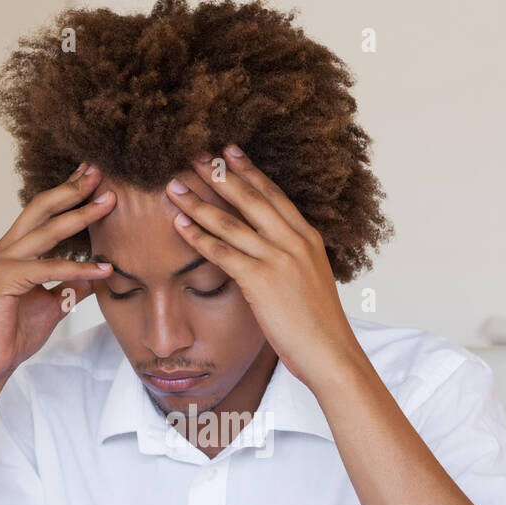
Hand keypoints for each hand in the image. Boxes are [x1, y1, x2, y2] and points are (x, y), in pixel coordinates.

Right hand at [0, 163, 116, 388]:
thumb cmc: (14, 331)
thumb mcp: (54, 303)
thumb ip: (72, 286)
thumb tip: (98, 276)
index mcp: (17, 248)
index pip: (45, 211)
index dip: (69, 191)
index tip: (94, 175)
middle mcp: (8, 248)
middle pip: (44, 207)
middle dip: (74, 189)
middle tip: (102, 173)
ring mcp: (4, 262)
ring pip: (47, 231)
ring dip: (81, 216)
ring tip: (110, 204)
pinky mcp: (5, 281)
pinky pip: (48, 269)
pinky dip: (78, 269)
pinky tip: (102, 269)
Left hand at [165, 144, 364, 388]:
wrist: (330, 352)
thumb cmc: (319, 327)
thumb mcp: (311, 282)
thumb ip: (293, 262)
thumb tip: (274, 256)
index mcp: (308, 239)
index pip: (274, 194)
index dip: (249, 171)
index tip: (229, 151)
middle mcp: (294, 241)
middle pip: (251, 198)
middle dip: (219, 173)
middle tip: (194, 153)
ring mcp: (279, 259)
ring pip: (231, 221)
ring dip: (199, 201)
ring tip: (174, 185)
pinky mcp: (261, 280)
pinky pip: (222, 252)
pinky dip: (198, 237)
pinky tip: (179, 225)